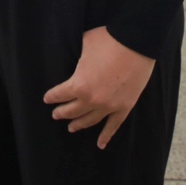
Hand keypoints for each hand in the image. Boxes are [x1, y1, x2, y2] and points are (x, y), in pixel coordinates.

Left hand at [43, 27, 155, 148]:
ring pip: (89, 121)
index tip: (48, 98)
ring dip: (78, 124)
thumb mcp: (84, 44)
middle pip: (72, 111)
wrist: (137, 42)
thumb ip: (77, 55)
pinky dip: (106, 136)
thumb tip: (74, 54)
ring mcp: (109, 106)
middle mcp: (91, 100)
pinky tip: (100, 144)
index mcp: (78, 84)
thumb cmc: (109, 40)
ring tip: (71, 127)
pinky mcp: (124, 107)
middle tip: (56, 114)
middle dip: (61, 112)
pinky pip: (113, 126)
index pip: (59, 95)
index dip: (52, 97)